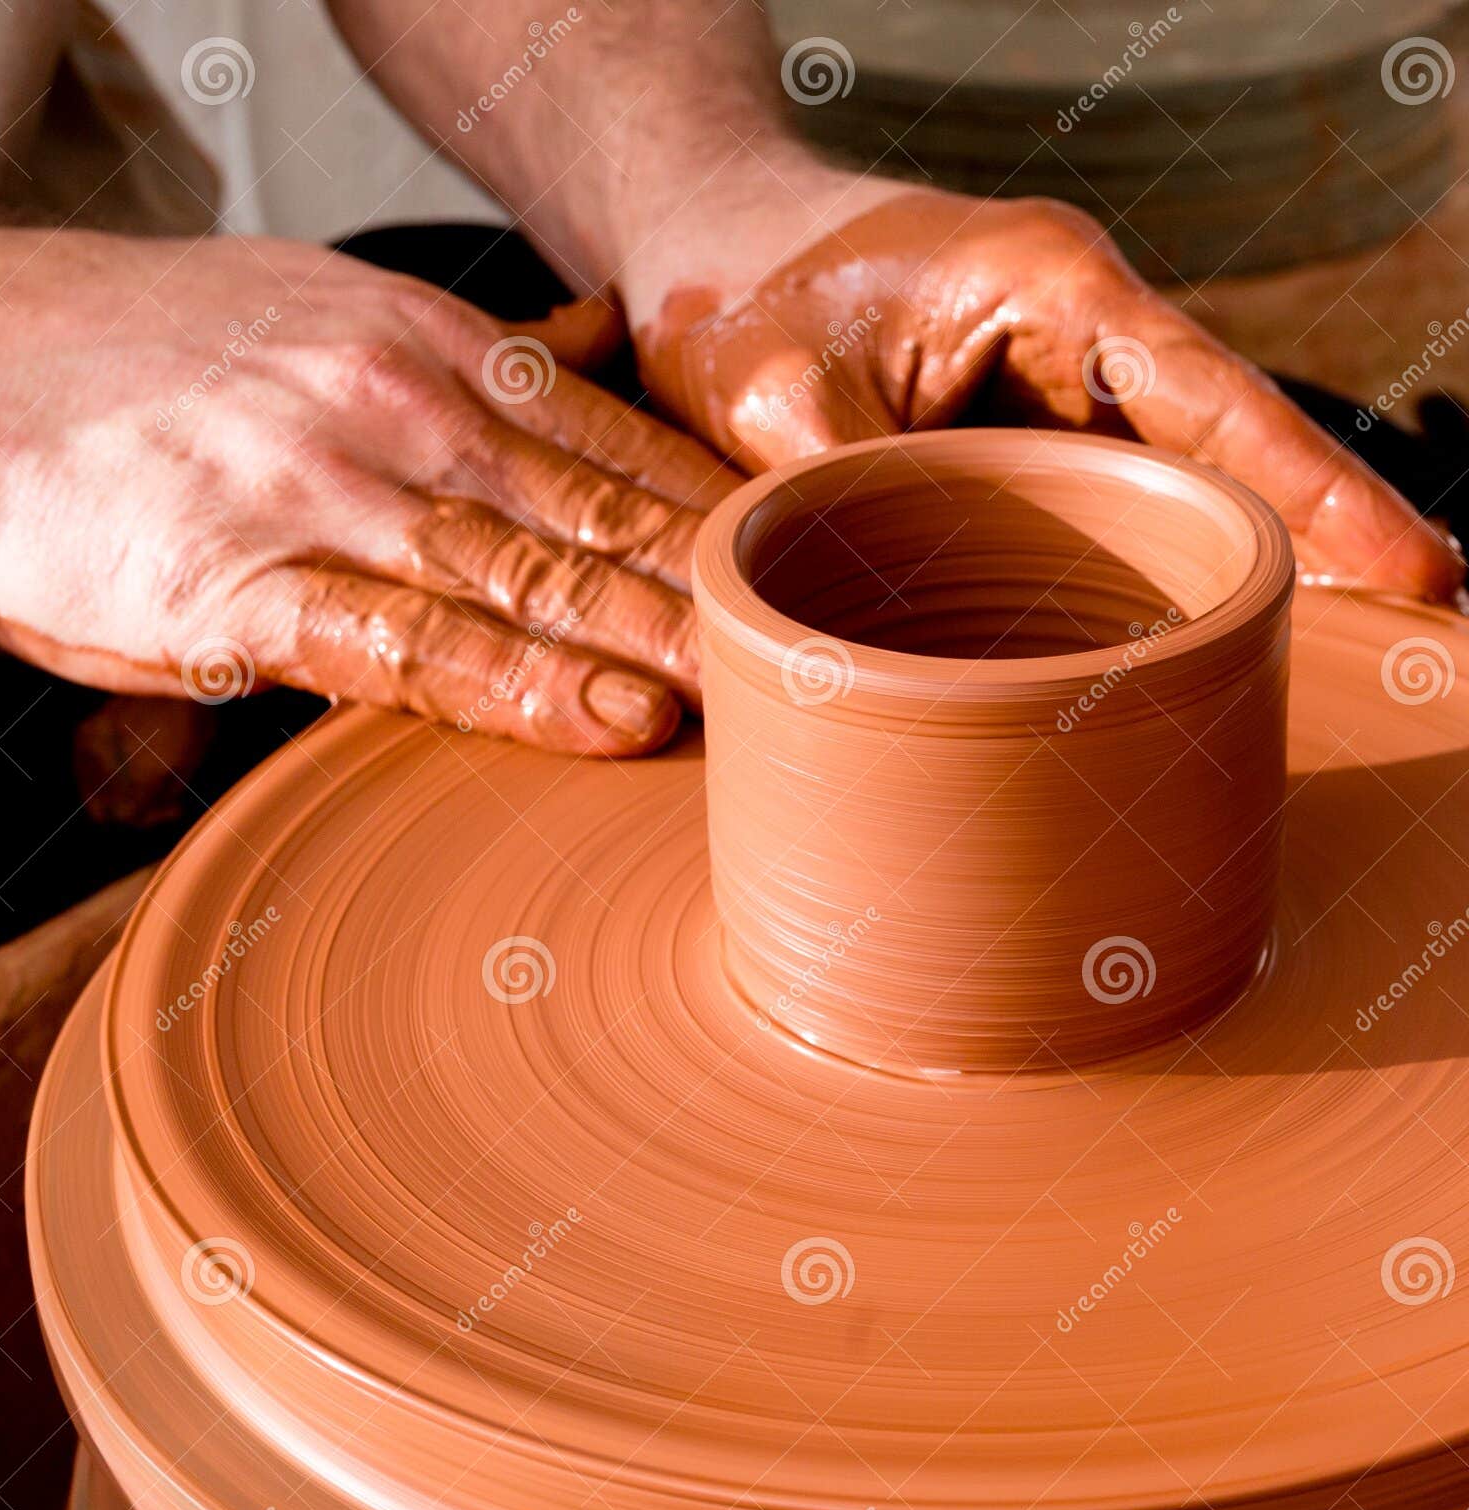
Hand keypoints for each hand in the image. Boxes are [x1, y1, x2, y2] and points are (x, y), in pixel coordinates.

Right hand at [0, 210, 738, 754]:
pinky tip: (606, 718)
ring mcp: (322, 495)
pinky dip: (520, 686)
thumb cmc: (133, 365)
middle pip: (599, 515)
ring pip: (530, 576)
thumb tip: (575, 384)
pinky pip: (411, 644)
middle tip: (828, 658)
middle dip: (719, 596)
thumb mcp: (314, 324)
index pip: (613, 446)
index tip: (804, 581)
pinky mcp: (239, 588)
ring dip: (654, 645)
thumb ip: (452, 378)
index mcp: (424, 348)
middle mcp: (395, 408)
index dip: (718, 522)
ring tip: (760, 705)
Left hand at [626, 178, 1460, 602]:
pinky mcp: (1008, 448)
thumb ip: (853, 506)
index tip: (1417, 571)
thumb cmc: (731, 295)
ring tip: (1320, 671)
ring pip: (1164, 494)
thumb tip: (886, 640)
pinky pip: (1093, 520)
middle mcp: (1072, 338)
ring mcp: (1046, 395)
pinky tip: (1179, 657)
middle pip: (1222, 452)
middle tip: (1416, 645)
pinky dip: (1137, 583)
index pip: (1214, 398)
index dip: (1319, 489)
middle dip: (1314, 543)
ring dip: (1229, 576)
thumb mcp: (776, 403)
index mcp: (1048, 290)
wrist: (698, 251)